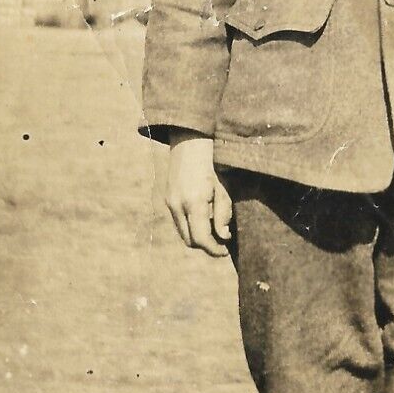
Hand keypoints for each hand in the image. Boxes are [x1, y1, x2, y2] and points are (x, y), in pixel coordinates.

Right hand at [164, 131, 231, 256]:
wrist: (190, 141)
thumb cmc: (212, 162)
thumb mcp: (224, 186)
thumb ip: (223, 213)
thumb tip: (223, 237)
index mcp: (194, 202)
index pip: (201, 238)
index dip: (214, 249)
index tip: (225, 251)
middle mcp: (178, 205)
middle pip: (190, 240)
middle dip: (206, 246)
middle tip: (221, 243)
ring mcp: (170, 202)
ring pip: (182, 232)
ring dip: (197, 237)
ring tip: (214, 232)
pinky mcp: (168, 198)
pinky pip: (178, 221)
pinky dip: (190, 226)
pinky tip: (203, 219)